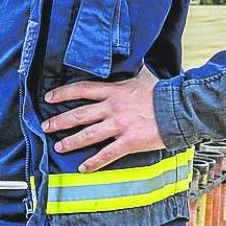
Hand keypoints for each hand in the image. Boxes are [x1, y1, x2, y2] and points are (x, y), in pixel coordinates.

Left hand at [40, 67, 165, 171]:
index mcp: (113, 91)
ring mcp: (119, 125)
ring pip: (88, 135)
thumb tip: (130, 57)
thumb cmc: (162, 92)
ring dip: (71, 142)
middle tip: (45, 126)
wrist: (180, 109)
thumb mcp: (143, 75)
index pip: (82, 90)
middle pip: (79, 114)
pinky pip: (107, 154)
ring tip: (59, 147)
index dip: (63, 93)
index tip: (49, 98)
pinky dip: (93, 162)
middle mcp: (112, 108)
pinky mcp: (129, 142)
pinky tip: (83, 168)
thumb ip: (131, 70)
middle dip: (60, 121)